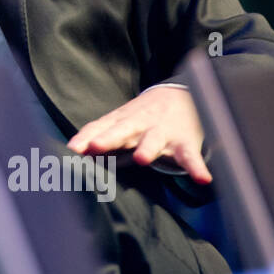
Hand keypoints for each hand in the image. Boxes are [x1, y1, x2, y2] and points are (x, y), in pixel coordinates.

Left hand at [66, 86, 212, 183]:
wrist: (182, 94)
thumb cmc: (143, 116)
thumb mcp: (120, 122)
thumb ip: (98, 135)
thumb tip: (72, 150)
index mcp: (121, 120)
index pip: (100, 127)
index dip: (85, 137)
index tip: (71, 148)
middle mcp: (139, 124)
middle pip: (122, 129)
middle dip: (109, 137)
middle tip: (95, 146)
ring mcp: (162, 132)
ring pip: (154, 140)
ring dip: (148, 148)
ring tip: (142, 158)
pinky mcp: (184, 142)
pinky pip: (190, 156)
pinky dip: (197, 167)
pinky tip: (202, 179)